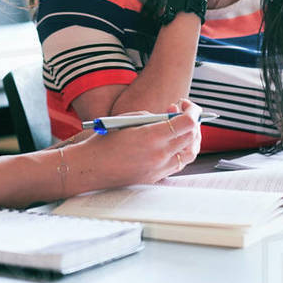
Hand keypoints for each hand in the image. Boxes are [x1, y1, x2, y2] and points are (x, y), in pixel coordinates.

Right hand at [77, 99, 202, 187]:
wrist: (90, 168)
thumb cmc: (103, 142)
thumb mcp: (128, 120)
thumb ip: (153, 118)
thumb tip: (169, 117)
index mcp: (152, 137)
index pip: (187, 123)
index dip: (192, 111)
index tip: (186, 105)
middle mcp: (160, 155)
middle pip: (192, 138)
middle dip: (192, 122)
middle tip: (180, 112)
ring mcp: (159, 169)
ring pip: (189, 153)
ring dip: (189, 138)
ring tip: (177, 128)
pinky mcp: (155, 177)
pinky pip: (178, 164)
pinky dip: (180, 150)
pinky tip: (170, 142)